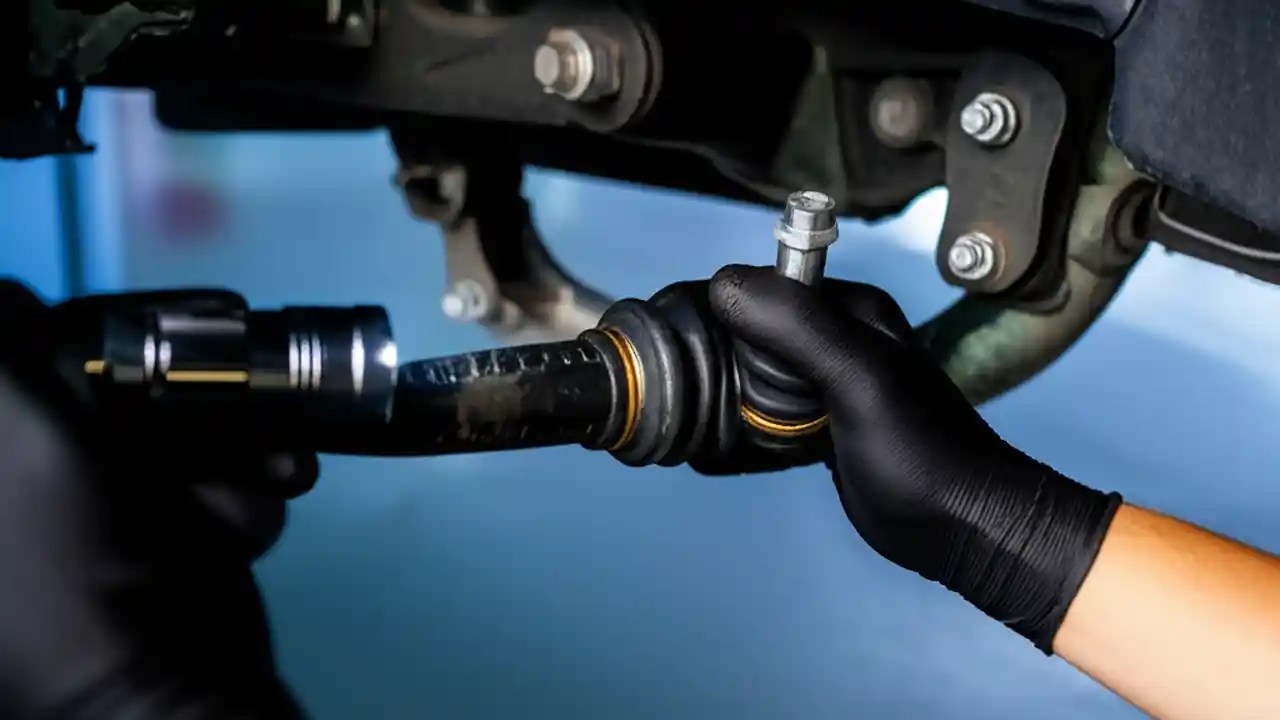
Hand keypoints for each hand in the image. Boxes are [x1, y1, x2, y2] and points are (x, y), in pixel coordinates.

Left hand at [0, 281, 313, 717]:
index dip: (118, 330)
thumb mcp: (16, 435)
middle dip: (205, 399)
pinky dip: (245, 497)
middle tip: (243, 414)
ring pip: (202, 430)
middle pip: (142, 382)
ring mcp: (117, 505)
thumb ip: (2, 347)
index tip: (186, 327)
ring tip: (257, 486)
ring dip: (242, 453)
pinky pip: (228, 481)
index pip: (58, 345)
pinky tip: (240, 530)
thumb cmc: (71, 562)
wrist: (166, 690)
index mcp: (9, 452)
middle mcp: (48, 471)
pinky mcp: (178, 530)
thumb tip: (4, 290)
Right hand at [709, 265, 1120, 651]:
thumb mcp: (858, 379)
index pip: (759, 286)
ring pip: (751, 376)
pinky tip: (725, 450)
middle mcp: (837, 338)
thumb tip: (725, 285)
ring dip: (726, 399)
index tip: (692, 348)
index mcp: (849, 309)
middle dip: (720, 362)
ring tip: (715, 426)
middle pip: (748, 333)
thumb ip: (797, 326)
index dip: (721, 314)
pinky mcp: (822, 425)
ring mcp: (828, 383)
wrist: (963, 529)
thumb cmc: (924, 455)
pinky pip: (765, 415)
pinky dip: (742, 430)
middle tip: (712, 400)